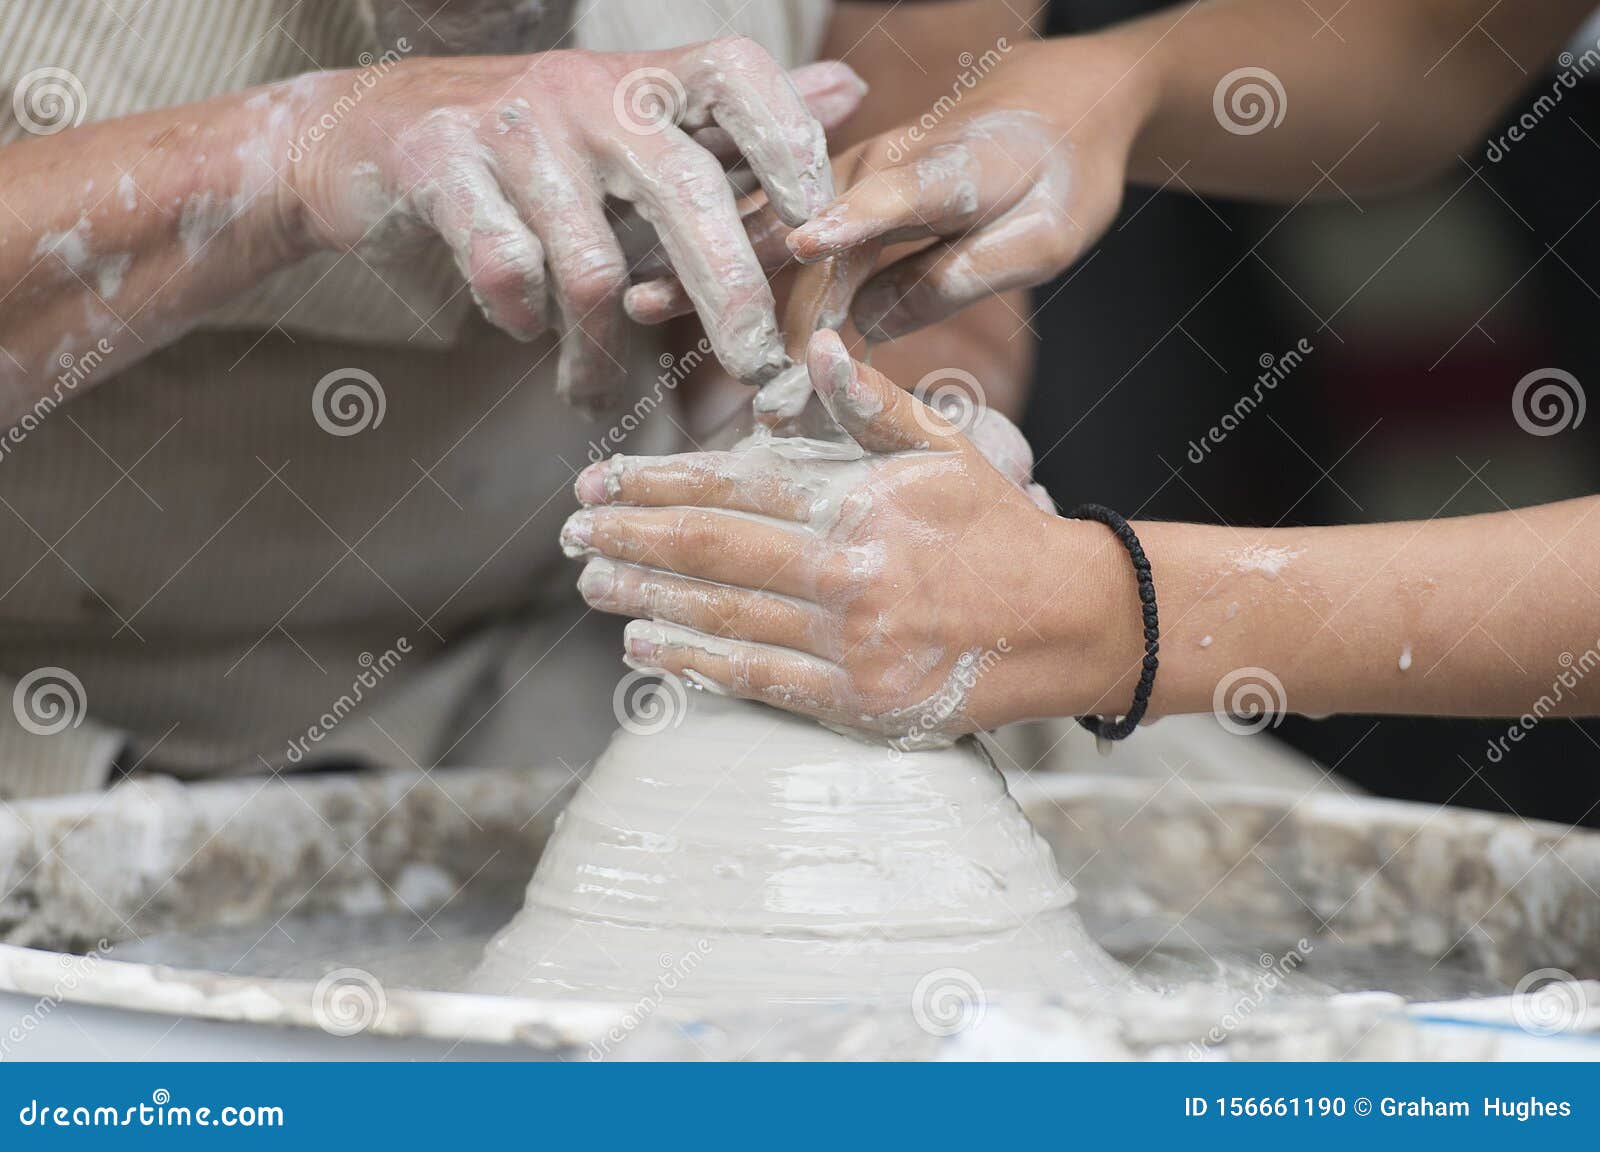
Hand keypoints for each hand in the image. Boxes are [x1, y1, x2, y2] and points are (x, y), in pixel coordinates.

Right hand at [282, 39, 862, 408]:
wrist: (364, 132)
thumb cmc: (529, 145)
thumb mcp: (634, 122)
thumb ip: (737, 122)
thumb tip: (848, 93)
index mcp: (643, 78)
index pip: (738, 76)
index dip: (790, 145)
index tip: (822, 232)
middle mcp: (585, 90)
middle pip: (685, 192)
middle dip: (733, 296)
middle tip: (762, 371)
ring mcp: (511, 126)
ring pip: (593, 265)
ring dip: (604, 350)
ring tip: (598, 390)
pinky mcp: (441, 166)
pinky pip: (507, 270)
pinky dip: (523, 319)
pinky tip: (525, 331)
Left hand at [559, 330, 1100, 745]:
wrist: (1071, 621)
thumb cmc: (1000, 529)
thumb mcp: (946, 449)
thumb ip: (872, 404)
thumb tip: (816, 349)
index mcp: (856, 504)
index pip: (730, 489)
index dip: (653, 486)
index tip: (599, 483)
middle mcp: (843, 572)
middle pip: (707, 552)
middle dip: (628, 540)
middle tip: (570, 533)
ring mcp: (848, 642)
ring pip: (719, 616)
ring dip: (643, 599)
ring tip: (591, 584)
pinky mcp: (857, 701)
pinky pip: (756, 680)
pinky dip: (692, 662)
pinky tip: (643, 647)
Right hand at [624, 37, 1147, 347]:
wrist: (1068, 101)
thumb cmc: (1064, 172)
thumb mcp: (1047, 236)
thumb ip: (966, 274)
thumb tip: (879, 323)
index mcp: (954, 169)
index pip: (894, 196)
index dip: (850, 222)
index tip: (802, 245)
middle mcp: (887, 166)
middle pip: (805, 220)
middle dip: (744, 272)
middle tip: (672, 314)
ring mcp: (855, 174)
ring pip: (774, 223)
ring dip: (710, 267)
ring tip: (637, 302)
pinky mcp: (842, 188)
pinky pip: (777, 225)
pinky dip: (727, 261)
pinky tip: (661, 286)